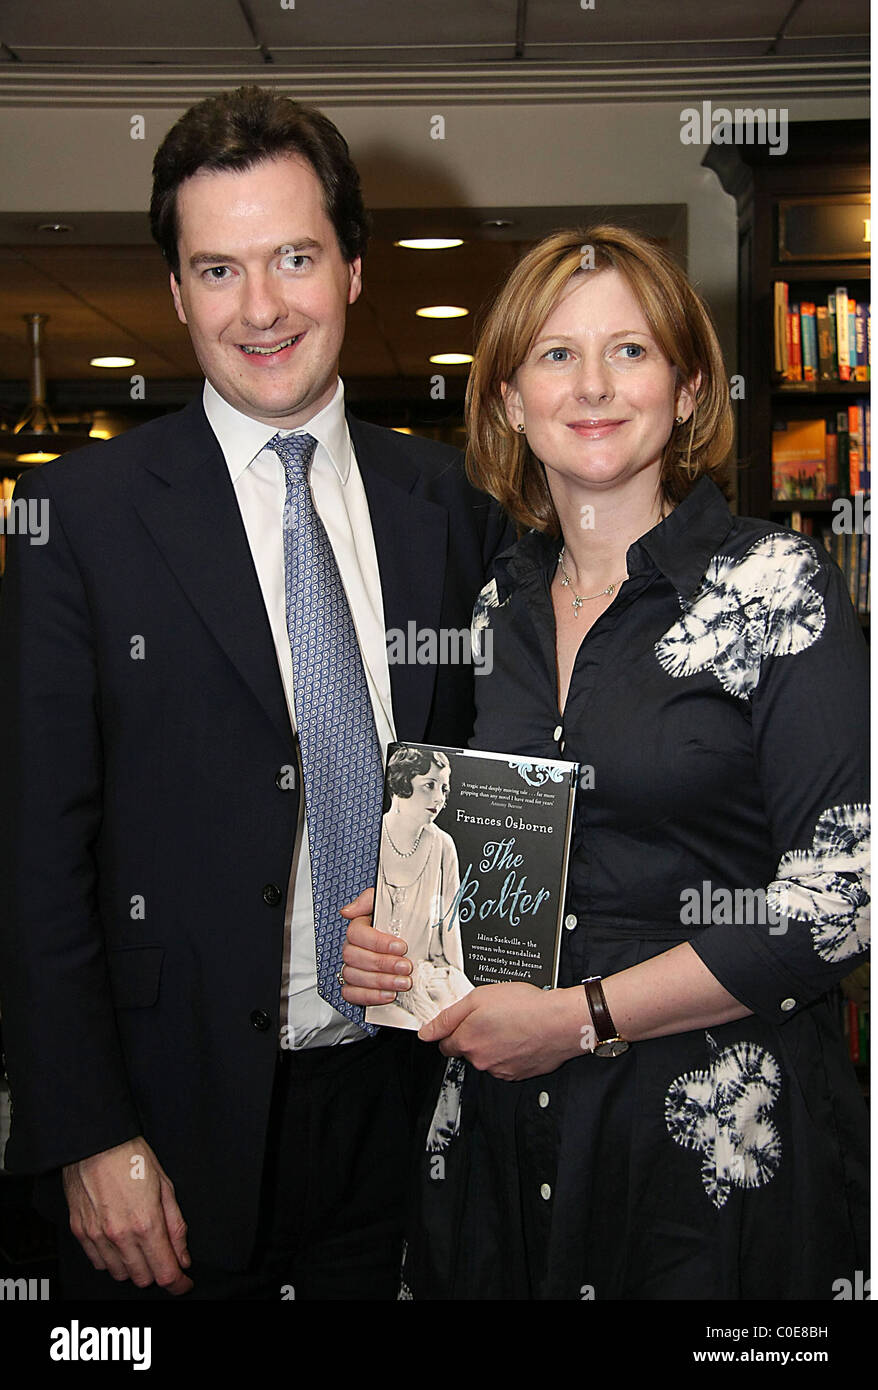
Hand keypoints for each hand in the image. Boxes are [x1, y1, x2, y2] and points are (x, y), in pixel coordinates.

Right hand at [62, 1136, 192, 1293]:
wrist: (94, 1142)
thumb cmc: (131, 1157)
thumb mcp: (166, 1186)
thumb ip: (175, 1226)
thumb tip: (182, 1257)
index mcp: (146, 1223)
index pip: (165, 1272)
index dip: (178, 1283)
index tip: (184, 1282)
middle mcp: (120, 1236)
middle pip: (143, 1278)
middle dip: (157, 1272)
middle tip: (163, 1256)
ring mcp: (97, 1236)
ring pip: (120, 1274)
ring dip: (134, 1267)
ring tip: (141, 1245)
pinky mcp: (81, 1232)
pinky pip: (98, 1263)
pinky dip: (112, 1260)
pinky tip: (120, 1243)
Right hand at [340, 887, 412, 1005]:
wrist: (414, 939)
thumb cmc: (400, 921)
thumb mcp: (389, 903)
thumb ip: (368, 900)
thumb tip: (347, 911)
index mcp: (359, 928)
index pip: (356, 934)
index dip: (378, 942)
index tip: (401, 946)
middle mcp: (352, 948)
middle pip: (354, 957)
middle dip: (383, 964)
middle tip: (406, 966)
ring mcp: (352, 968)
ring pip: (354, 976)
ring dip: (381, 981)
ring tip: (403, 982)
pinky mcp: (355, 987)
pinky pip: (351, 994)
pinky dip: (369, 996)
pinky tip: (389, 994)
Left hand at [419, 982, 587, 1079]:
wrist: (560, 1023)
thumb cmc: (525, 1006)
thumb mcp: (478, 998)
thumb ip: (448, 1016)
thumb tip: (426, 1032)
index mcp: (466, 1041)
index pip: (444, 1043)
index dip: (452, 1029)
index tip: (464, 1021)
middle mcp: (480, 1060)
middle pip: (466, 1050)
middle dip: (474, 1035)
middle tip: (492, 1016)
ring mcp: (499, 1070)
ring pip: (486, 1057)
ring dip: (493, 1044)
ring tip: (511, 1024)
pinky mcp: (517, 1074)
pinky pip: (505, 1063)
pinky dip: (509, 1052)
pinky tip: (521, 1036)